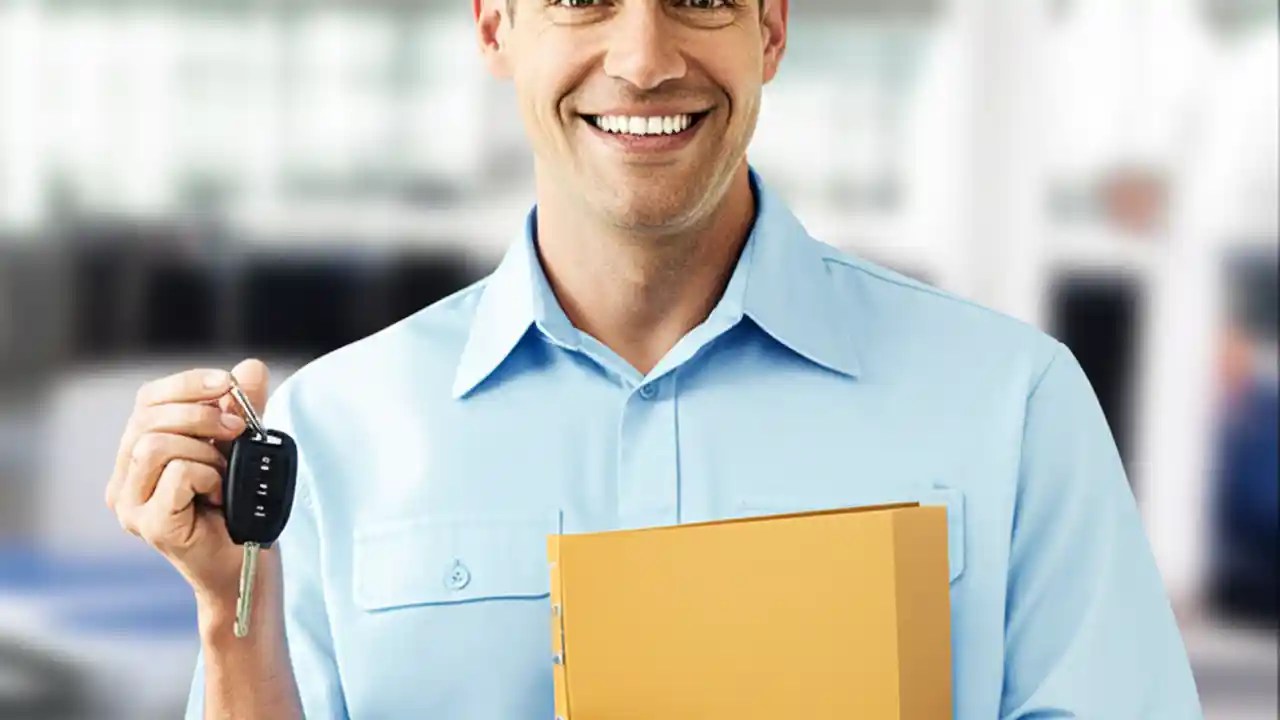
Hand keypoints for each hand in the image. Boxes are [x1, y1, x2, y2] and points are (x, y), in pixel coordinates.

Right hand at [105, 358, 271, 611]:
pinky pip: (177, 473)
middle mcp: (124, 480)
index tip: (228, 386)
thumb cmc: (240, 508)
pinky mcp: (150, 524)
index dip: (188, 385)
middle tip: (237, 431)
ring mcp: (131, 506)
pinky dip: (208, 475)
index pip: (147, 400)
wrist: (248, 564)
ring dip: (204, 450)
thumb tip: (250, 367)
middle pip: (148, 417)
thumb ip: (244, 408)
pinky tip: (218, 495)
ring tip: (223, 473)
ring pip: (154, 443)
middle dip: (202, 415)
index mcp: (137, 455)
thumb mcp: (243, 445)